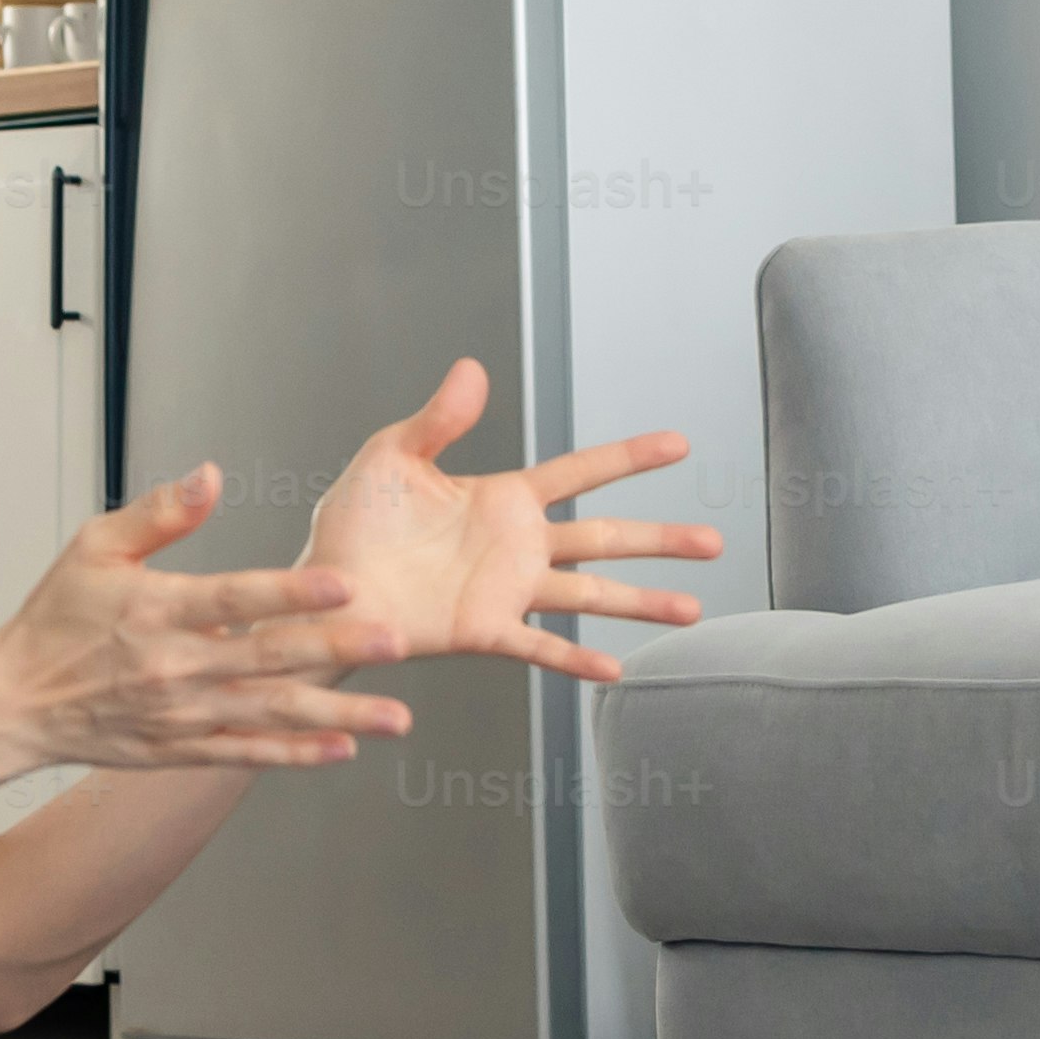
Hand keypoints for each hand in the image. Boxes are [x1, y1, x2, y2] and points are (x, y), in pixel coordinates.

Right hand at [0, 469, 407, 773]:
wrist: (13, 703)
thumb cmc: (55, 617)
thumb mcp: (93, 547)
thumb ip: (158, 512)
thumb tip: (211, 475)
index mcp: (155, 609)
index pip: (234, 596)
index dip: (291, 592)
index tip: (345, 584)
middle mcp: (174, 666)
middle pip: (268, 658)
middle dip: (337, 650)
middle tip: (396, 642)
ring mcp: (181, 714)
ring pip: (271, 714)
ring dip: (338, 715)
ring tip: (398, 716)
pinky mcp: (181, 749)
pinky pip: (248, 754)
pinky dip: (297, 754)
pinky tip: (345, 749)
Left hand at [303, 360, 721, 672]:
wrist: (324, 592)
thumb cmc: (352, 524)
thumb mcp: (391, 456)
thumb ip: (437, 419)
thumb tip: (474, 368)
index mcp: (503, 498)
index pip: (580, 471)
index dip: (629, 457)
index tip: (679, 444)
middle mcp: (517, 545)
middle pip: (605, 538)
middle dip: (661, 540)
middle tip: (715, 543)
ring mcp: (506, 591)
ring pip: (589, 595)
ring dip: (641, 602)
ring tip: (693, 610)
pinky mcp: (483, 630)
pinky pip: (539, 646)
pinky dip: (577, 660)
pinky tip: (616, 670)